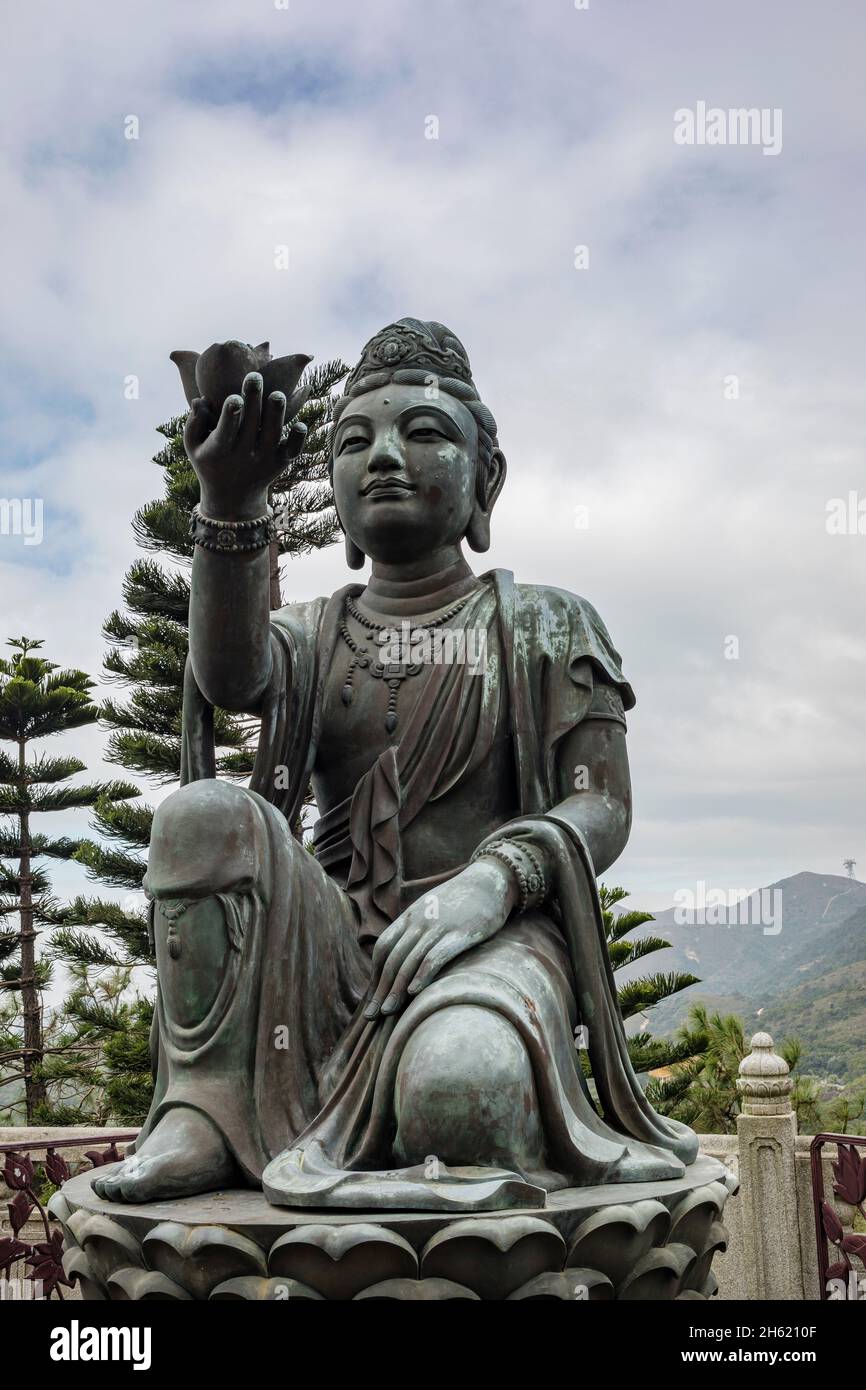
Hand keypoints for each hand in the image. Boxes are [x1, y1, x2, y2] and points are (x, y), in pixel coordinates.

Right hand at [183, 372, 307, 519]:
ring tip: (278, 394)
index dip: (230, 415)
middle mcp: (243, 456)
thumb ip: (194, 423)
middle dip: (253, 400)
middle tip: (254, 376)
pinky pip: (292, 450)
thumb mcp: (193, 446)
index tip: (234, 398)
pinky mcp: (280, 462)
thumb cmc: (210, 461)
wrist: (234, 498)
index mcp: (219, 450)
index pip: (225, 432)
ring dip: (277, 414)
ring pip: (273, 435)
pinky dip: (299, 439)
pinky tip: (302, 424)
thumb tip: (199, 399)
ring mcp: (264, 459)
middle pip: (251, 426)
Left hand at [364, 858, 517, 1019]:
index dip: (376, 974)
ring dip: (395, 988)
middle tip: (372, 1015)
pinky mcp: (460, 933)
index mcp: (411, 916)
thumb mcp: (434, 909)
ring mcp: (439, 926)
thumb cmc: (464, 900)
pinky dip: (422, 974)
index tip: (373, 997)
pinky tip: (414, 992)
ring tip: (387, 1012)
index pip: (383, 947)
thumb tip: (406, 955)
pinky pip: (435, 956)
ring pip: (409, 960)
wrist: (491, 880)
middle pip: (392, 958)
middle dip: (380, 989)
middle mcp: (420, 920)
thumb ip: (419, 928)